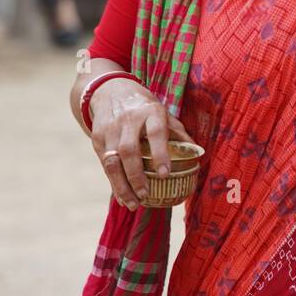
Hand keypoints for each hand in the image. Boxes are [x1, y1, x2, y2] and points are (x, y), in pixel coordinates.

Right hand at [87, 77, 191, 208]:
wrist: (109, 90)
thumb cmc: (143, 106)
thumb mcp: (162, 111)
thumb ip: (178, 131)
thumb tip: (198, 152)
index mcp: (150, 112)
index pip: (155, 132)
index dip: (160, 153)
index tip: (165, 174)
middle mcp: (128, 120)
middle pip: (129, 150)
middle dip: (136, 175)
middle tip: (145, 195)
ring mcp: (110, 130)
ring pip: (112, 160)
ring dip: (122, 185)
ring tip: (133, 204)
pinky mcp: (97, 138)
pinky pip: (105, 164)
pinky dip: (113, 182)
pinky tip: (122, 196)